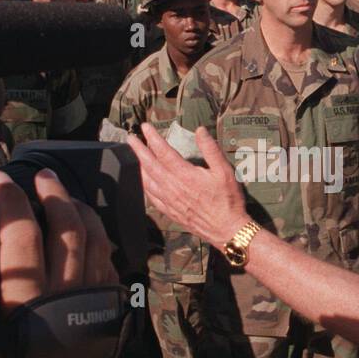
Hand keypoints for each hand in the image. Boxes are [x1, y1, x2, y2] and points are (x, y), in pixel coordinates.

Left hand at [127, 122, 250, 246]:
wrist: (226, 230)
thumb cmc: (228, 200)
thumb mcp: (224, 171)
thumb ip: (211, 149)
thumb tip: (200, 130)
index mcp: (185, 175)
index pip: (163, 152)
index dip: (152, 138)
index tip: (145, 127)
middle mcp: (173, 187)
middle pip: (150, 165)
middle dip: (138, 149)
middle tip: (130, 138)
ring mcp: (169, 201)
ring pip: (147, 181)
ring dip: (138, 166)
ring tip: (133, 156)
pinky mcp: (170, 211)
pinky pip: (151, 196)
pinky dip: (144, 185)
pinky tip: (143, 181)